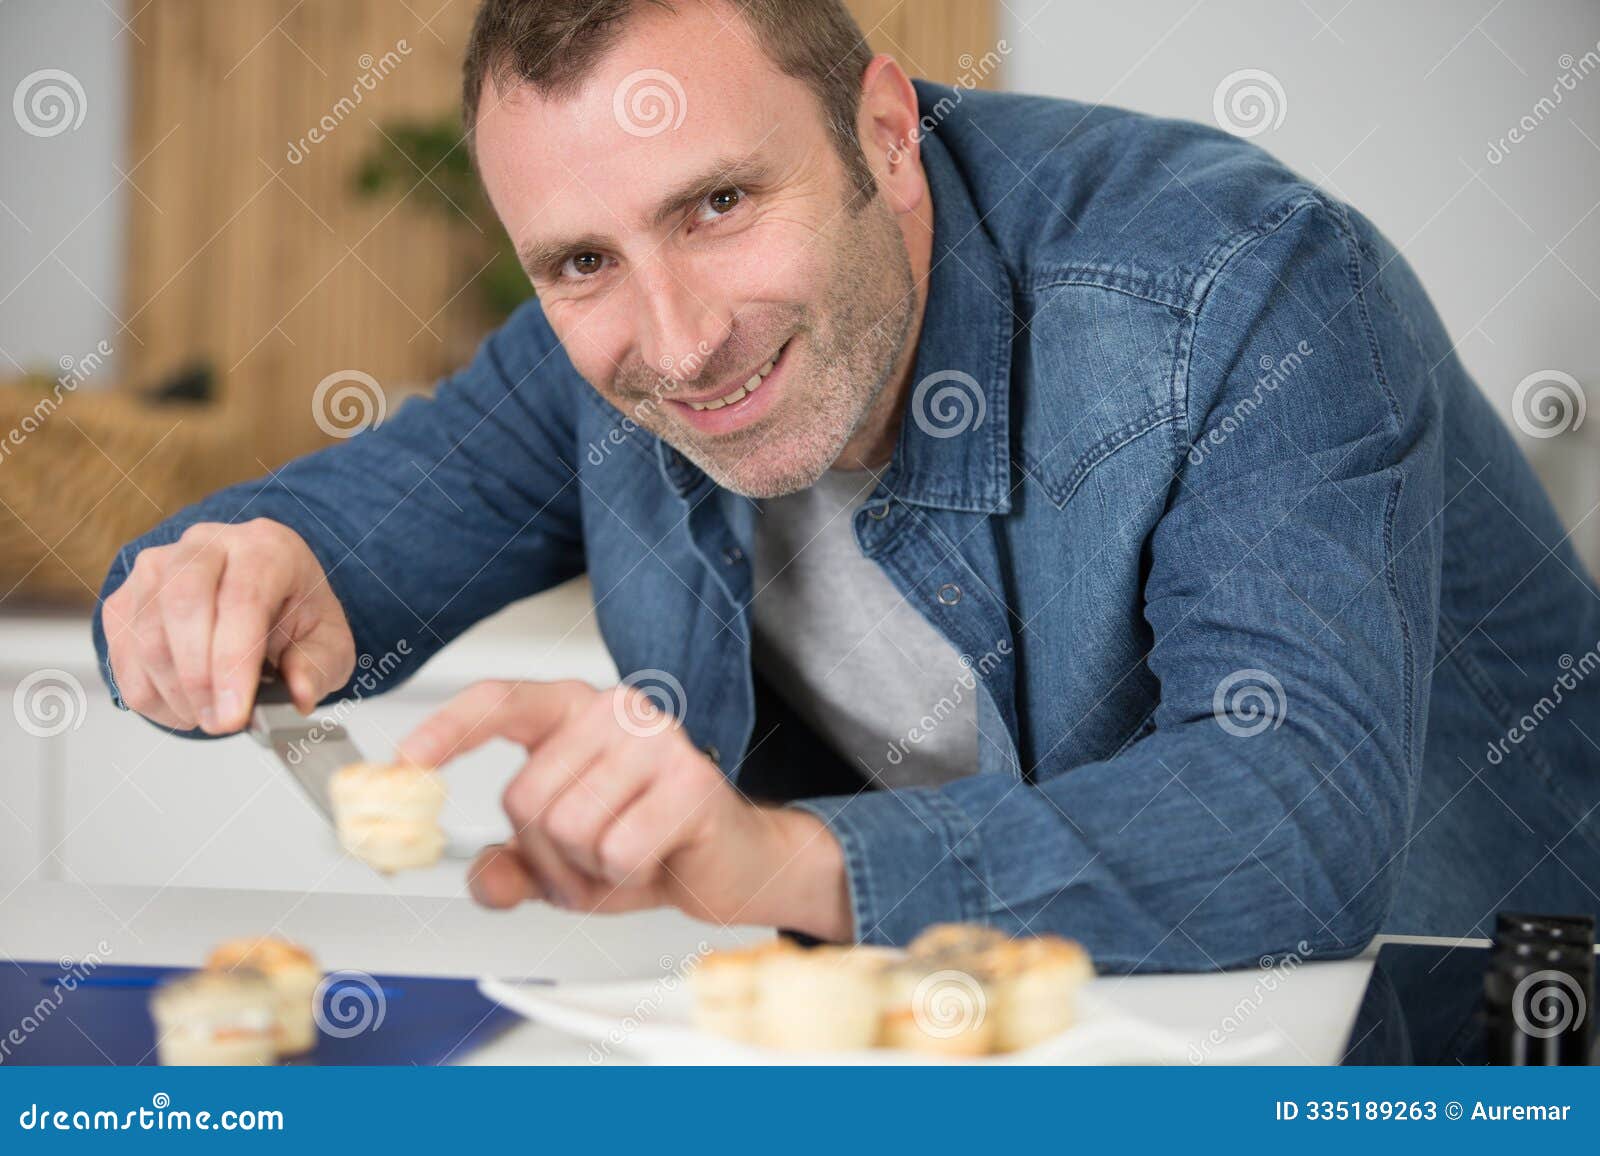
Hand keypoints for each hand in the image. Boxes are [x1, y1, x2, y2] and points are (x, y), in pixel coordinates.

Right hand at [102, 519, 354, 732]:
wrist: (262, 596)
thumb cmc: (294, 615)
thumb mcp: (327, 642)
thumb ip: (318, 668)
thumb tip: (299, 695)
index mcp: (266, 548)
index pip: (242, 599)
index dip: (233, 663)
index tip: (235, 715)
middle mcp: (206, 545)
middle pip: (183, 604)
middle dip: (198, 678)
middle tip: (219, 723)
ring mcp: (157, 568)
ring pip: (145, 633)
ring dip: (175, 692)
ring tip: (209, 718)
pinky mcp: (126, 598)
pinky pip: (122, 653)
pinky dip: (150, 695)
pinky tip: (185, 707)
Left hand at [397, 680, 851, 939]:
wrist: (736, 863)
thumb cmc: (651, 844)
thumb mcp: (564, 863)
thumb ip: (512, 868)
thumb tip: (480, 878)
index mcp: (574, 712)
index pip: (500, 701)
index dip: (449, 729)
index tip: (407, 761)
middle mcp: (614, 711)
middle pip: (525, 799)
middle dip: (550, 857)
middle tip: (595, 859)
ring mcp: (656, 741)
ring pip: (568, 829)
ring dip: (590, 872)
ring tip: (628, 857)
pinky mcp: (690, 782)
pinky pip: (617, 850)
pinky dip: (628, 878)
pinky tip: (657, 859)